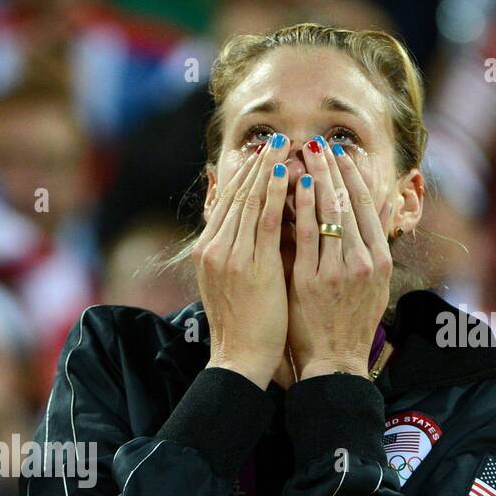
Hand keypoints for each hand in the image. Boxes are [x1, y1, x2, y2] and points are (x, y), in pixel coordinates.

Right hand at [192, 134, 292, 386]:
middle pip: (236, 194)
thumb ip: (233, 250)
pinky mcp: (251, 265)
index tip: (260, 153)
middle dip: (256, 164)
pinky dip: (275, 194)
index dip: (243, 174)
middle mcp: (213, 248)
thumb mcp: (228, 282)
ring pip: (248, 202)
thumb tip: (242, 226)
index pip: (225, 201)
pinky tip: (288, 174)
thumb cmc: (241, 325)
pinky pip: (264, 221)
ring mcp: (230, 256)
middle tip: (276, 138)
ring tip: (285, 144)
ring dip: (268, 169)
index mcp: (207, 251)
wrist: (238, 358)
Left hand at [286, 139, 393, 379]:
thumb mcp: (375, 285)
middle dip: (333, 169)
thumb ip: (375, 246)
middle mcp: (363, 262)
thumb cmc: (350, 324)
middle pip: (349, 203)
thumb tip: (384, 206)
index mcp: (380, 261)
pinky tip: (296, 185)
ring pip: (329, 213)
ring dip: (317, 178)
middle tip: (320, 143)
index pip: (369, 208)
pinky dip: (302, 207)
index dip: (354, 177)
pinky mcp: (311, 280)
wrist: (333, 362)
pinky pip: (306, 235)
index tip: (342, 155)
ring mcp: (337, 270)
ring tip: (305, 153)